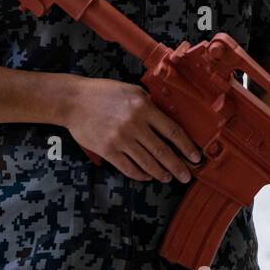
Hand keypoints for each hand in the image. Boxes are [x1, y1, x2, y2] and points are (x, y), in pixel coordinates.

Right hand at [65, 76, 202, 182]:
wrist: (74, 101)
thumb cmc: (104, 93)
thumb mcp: (133, 91)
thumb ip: (150, 106)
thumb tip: (168, 122)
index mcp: (144, 108)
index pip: (173, 131)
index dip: (187, 147)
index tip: (196, 157)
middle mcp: (134, 125)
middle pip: (163, 151)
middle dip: (178, 166)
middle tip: (187, 176)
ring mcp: (120, 139)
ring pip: (147, 162)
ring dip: (160, 173)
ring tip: (168, 178)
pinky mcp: (107, 150)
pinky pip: (128, 168)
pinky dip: (140, 174)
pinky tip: (147, 176)